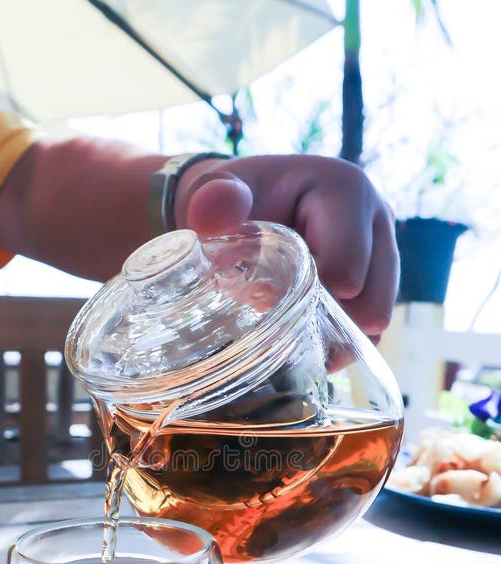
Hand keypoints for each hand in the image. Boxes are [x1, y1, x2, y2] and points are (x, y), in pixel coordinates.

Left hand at [174, 154, 398, 341]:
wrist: (239, 204)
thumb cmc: (231, 200)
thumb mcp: (214, 192)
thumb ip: (212, 197)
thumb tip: (212, 214)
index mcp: (345, 189)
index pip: (346, 267)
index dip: (310, 298)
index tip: (268, 300)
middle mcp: (376, 217)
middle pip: (372, 298)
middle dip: (326, 321)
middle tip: (278, 319)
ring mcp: (383, 250)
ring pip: (377, 317)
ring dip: (336, 336)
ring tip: (292, 333)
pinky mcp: (379, 279)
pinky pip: (373, 326)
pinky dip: (342, 342)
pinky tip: (308, 342)